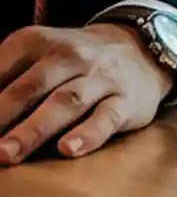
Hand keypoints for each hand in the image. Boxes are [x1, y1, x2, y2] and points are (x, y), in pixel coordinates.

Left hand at [0, 24, 174, 163]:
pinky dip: (88, 134)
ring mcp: (100, 79)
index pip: (1, 70)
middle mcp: (70, 56)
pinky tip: (69, 150)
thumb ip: (5, 76)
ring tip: (7, 154)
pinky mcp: (127, 101)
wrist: (142, 49)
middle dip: (0, 116)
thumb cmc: (75, 60)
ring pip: (65, 103)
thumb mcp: (36, 53)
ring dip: (33, 129)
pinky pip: (107, 118)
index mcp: (37, 42)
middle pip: (30, 88)